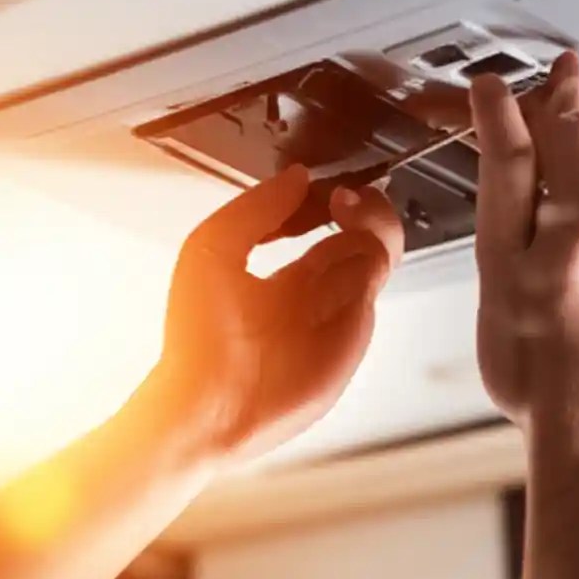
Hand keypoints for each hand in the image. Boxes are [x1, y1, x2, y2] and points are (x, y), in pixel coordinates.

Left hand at [154, 166, 403, 460]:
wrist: (211, 401)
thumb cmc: (200, 337)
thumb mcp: (213, 248)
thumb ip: (257, 208)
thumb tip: (298, 177)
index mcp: (285, 274)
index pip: (328, 227)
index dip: (333, 197)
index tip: (328, 185)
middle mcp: (318, 293)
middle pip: (367, 235)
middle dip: (367, 207)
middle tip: (350, 197)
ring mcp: (338, 313)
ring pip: (377, 252)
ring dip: (364, 227)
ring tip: (344, 214)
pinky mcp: (352, 336)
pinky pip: (371, 285)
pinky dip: (360, 264)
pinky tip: (338, 255)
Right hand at [470, 52, 578, 449]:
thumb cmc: (537, 361)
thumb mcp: (501, 262)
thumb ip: (505, 175)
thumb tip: (504, 105)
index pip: (553, 122)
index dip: (518, 99)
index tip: (494, 84)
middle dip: (547, 130)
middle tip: (528, 114)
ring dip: (563, 187)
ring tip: (529, 224)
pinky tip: (559, 264)